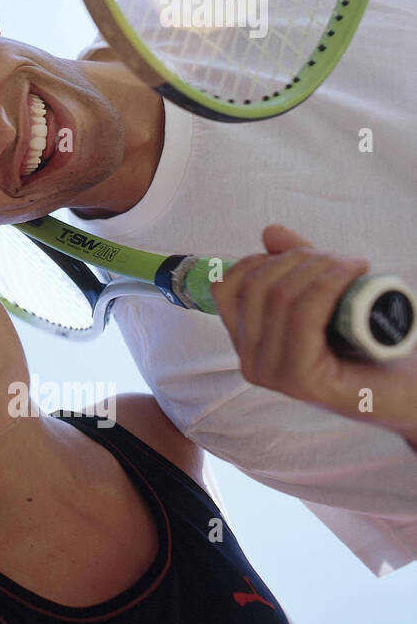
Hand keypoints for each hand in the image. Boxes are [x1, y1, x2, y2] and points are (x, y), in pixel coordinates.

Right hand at [213, 225, 416, 444]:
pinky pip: (302, 317)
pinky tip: (353, 273)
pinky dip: (327, 285)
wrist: (413, 392)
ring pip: (280, 298)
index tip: (305, 255)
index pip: (226, 289)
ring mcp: (273, 374)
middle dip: (299, 258)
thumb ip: (296, 267)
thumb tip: (270, 232)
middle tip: (342, 259)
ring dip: (320, 266)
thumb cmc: (373, 346)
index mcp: (249, 344)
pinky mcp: (300, 380)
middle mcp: (252, 363)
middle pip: (257, 287)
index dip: (260, 260)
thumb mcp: (326, 298)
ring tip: (354, 264)